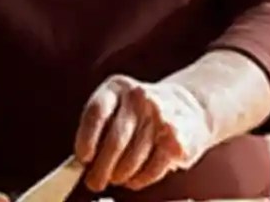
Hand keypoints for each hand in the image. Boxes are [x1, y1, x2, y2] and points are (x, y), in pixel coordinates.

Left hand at [74, 74, 214, 192]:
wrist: (189, 106)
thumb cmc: (141, 112)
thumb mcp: (117, 105)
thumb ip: (99, 127)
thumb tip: (80, 163)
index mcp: (118, 87)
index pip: (97, 112)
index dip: (86, 139)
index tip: (82, 159)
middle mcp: (140, 98)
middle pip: (115, 140)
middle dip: (101, 168)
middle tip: (94, 182)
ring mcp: (161, 118)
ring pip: (132, 159)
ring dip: (119, 176)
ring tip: (115, 178)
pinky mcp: (176, 141)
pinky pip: (151, 170)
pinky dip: (138, 180)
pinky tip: (133, 179)